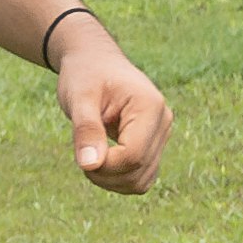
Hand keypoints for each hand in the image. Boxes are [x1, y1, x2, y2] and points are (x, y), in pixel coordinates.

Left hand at [54, 16, 168, 194]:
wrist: (93, 62)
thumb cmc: (85, 75)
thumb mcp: (78, 98)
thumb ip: (86, 130)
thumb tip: (90, 165)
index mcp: (150, 106)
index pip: (134, 155)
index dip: (104, 165)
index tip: (81, 155)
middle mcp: (163, 121)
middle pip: (138, 171)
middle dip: (105, 174)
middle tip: (81, 152)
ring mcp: (161, 135)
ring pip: (141, 181)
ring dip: (110, 180)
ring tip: (90, 154)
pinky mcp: (153, 146)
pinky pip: (140, 178)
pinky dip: (117, 179)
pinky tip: (100, 158)